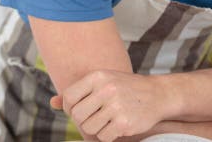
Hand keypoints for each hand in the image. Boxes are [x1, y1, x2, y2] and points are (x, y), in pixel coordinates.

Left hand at [49, 69, 174, 141]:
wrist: (159, 94)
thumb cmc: (127, 88)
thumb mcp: (104, 82)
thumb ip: (79, 92)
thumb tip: (53, 103)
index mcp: (99, 76)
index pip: (70, 97)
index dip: (71, 108)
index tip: (82, 109)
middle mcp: (106, 89)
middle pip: (78, 115)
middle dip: (85, 120)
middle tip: (98, 117)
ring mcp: (116, 106)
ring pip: (89, 128)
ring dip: (98, 128)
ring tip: (110, 119)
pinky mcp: (124, 122)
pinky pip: (103, 137)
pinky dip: (109, 135)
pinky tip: (119, 125)